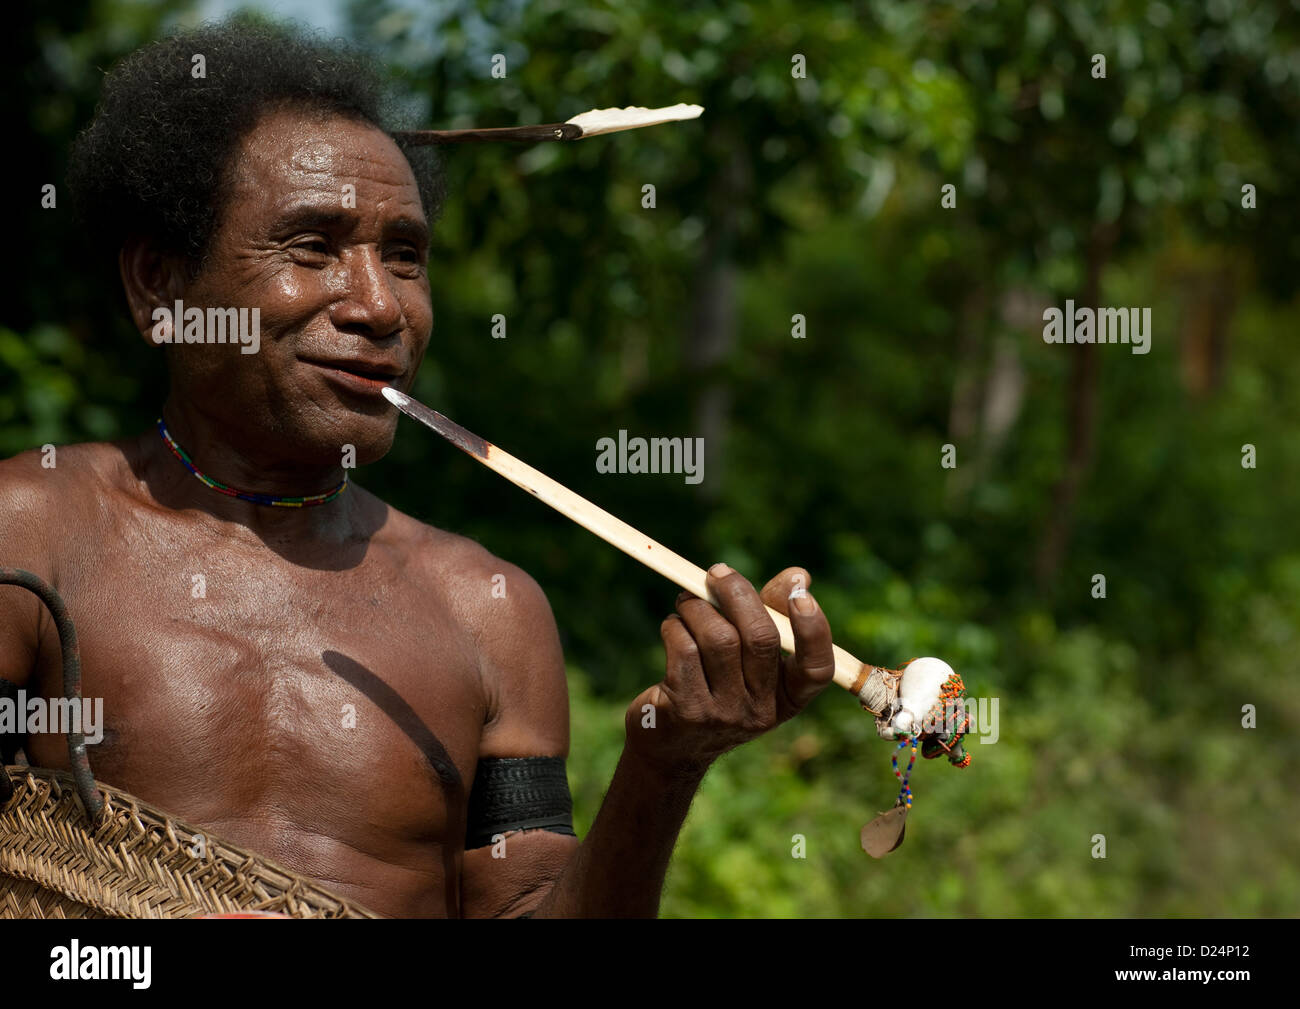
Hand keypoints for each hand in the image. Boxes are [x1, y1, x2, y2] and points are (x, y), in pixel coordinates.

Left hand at [624, 564, 835, 774]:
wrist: (672, 745)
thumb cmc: (719, 684)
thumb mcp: (751, 658)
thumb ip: (773, 613)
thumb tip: (800, 574)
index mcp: (789, 697)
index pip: (816, 668)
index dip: (813, 630)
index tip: (802, 593)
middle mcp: (763, 711)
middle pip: (760, 638)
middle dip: (737, 593)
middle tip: (717, 573)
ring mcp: (725, 715)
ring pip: (717, 638)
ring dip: (696, 607)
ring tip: (686, 601)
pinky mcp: (688, 711)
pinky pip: (684, 649)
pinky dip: (675, 627)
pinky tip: (673, 627)